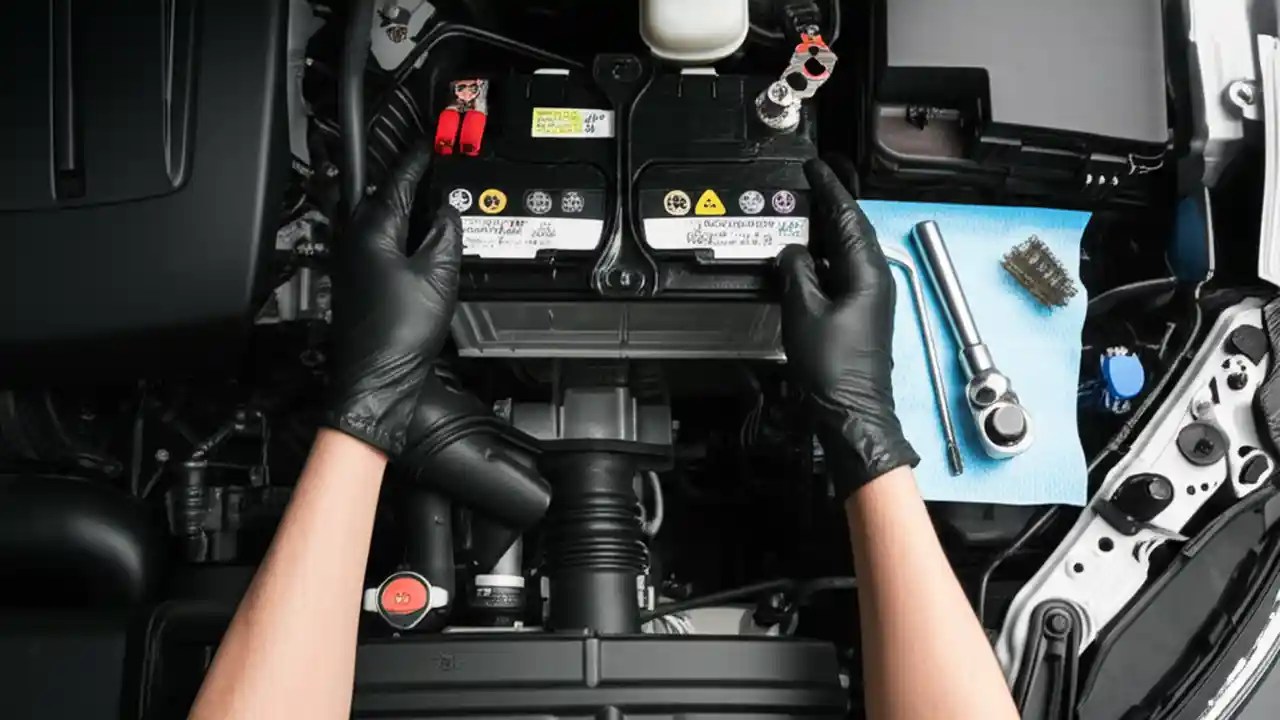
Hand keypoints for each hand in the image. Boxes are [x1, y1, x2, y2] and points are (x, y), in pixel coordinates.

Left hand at [323, 143, 462, 455]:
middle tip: (440, 174)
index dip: (418, 161)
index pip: (398, 181)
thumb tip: (447, 212)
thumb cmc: (399, 333)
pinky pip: (380, 244)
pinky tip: (422, 246)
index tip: (431, 146)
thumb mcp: (438, 277)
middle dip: (412, 185)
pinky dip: (402, 237)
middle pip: (386, 198)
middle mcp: (355, 240)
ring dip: (407, 212)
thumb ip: (445, 235)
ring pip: (382, 222)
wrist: (375, 378)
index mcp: (374, 231)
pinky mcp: (356, 280)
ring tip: (436, 208)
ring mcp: (352, 261)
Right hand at [778, 160, 918, 496]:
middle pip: (851, 231)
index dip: (829, 190)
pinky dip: (824, 259)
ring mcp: (871, 298)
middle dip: (829, 207)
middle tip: (806, 188)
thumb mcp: (804, 312)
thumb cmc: (833, 368)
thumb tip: (791, 253)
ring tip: (801, 217)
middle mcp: (875, 280)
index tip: (815, 169)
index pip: (847, 217)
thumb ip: (795, 272)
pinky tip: (805, 261)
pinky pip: (842, 273)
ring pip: (847, 252)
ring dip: (825, 233)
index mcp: (867, 272)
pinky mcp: (862, 314)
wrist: (850, 412)